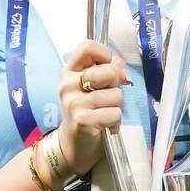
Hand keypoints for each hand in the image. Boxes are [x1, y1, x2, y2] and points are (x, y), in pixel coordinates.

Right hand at [57, 39, 130, 176]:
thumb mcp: (97, 87)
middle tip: (107, 97)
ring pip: (115, 95)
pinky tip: (105, 124)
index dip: (105, 55)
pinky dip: (115, 120)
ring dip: (116, 106)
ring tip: (104, 112)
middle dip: (115, 85)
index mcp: (71, 70)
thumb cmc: (89, 111)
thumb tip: (122, 68)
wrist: (75, 143)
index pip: (88, 47)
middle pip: (108, 72)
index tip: (108, 68)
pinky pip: (114, 113)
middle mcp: (68, 84)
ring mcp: (73, 102)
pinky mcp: (81, 120)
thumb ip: (110, 70)